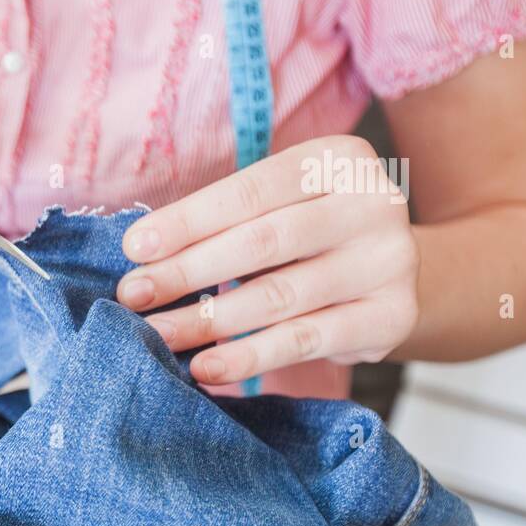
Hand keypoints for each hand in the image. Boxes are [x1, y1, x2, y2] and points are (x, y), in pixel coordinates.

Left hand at [117, 136, 419, 385]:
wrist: (388, 275)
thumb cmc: (306, 234)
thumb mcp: (276, 207)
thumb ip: (223, 221)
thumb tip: (141, 255)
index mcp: (337, 159)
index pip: (249, 191)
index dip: (187, 221)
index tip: (134, 249)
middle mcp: (373, 202)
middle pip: (263, 241)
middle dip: (188, 271)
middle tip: (133, 296)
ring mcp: (390, 261)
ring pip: (280, 295)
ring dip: (207, 319)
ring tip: (158, 335)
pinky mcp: (392, 317)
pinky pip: (305, 340)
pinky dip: (249, 356)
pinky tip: (206, 366)